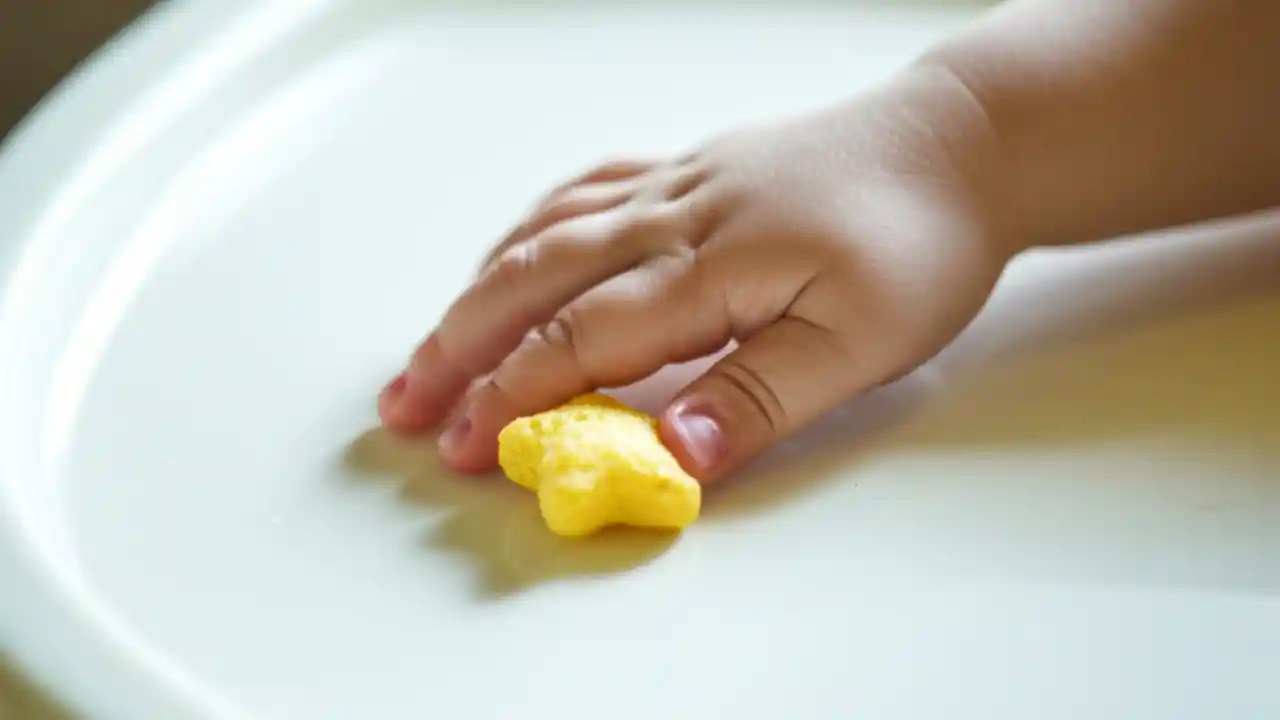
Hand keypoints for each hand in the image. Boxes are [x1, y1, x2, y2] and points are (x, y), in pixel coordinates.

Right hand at [379, 66, 1016, 480]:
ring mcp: (675, 185)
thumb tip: (673, 454)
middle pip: (534, 281)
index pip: (582, 338)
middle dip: (458, 348)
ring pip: (544, 234)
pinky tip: (508, 258)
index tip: (462, 447)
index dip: (512, 395)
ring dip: (474, 294)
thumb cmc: (919, 244)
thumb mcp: (861, 343)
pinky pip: (580, 193)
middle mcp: (673, 216)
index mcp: (711, 265)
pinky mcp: (687, 170)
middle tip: (403, 407)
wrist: (957, 146)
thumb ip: (759, 397)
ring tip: (430, 349)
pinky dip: (525, 232)